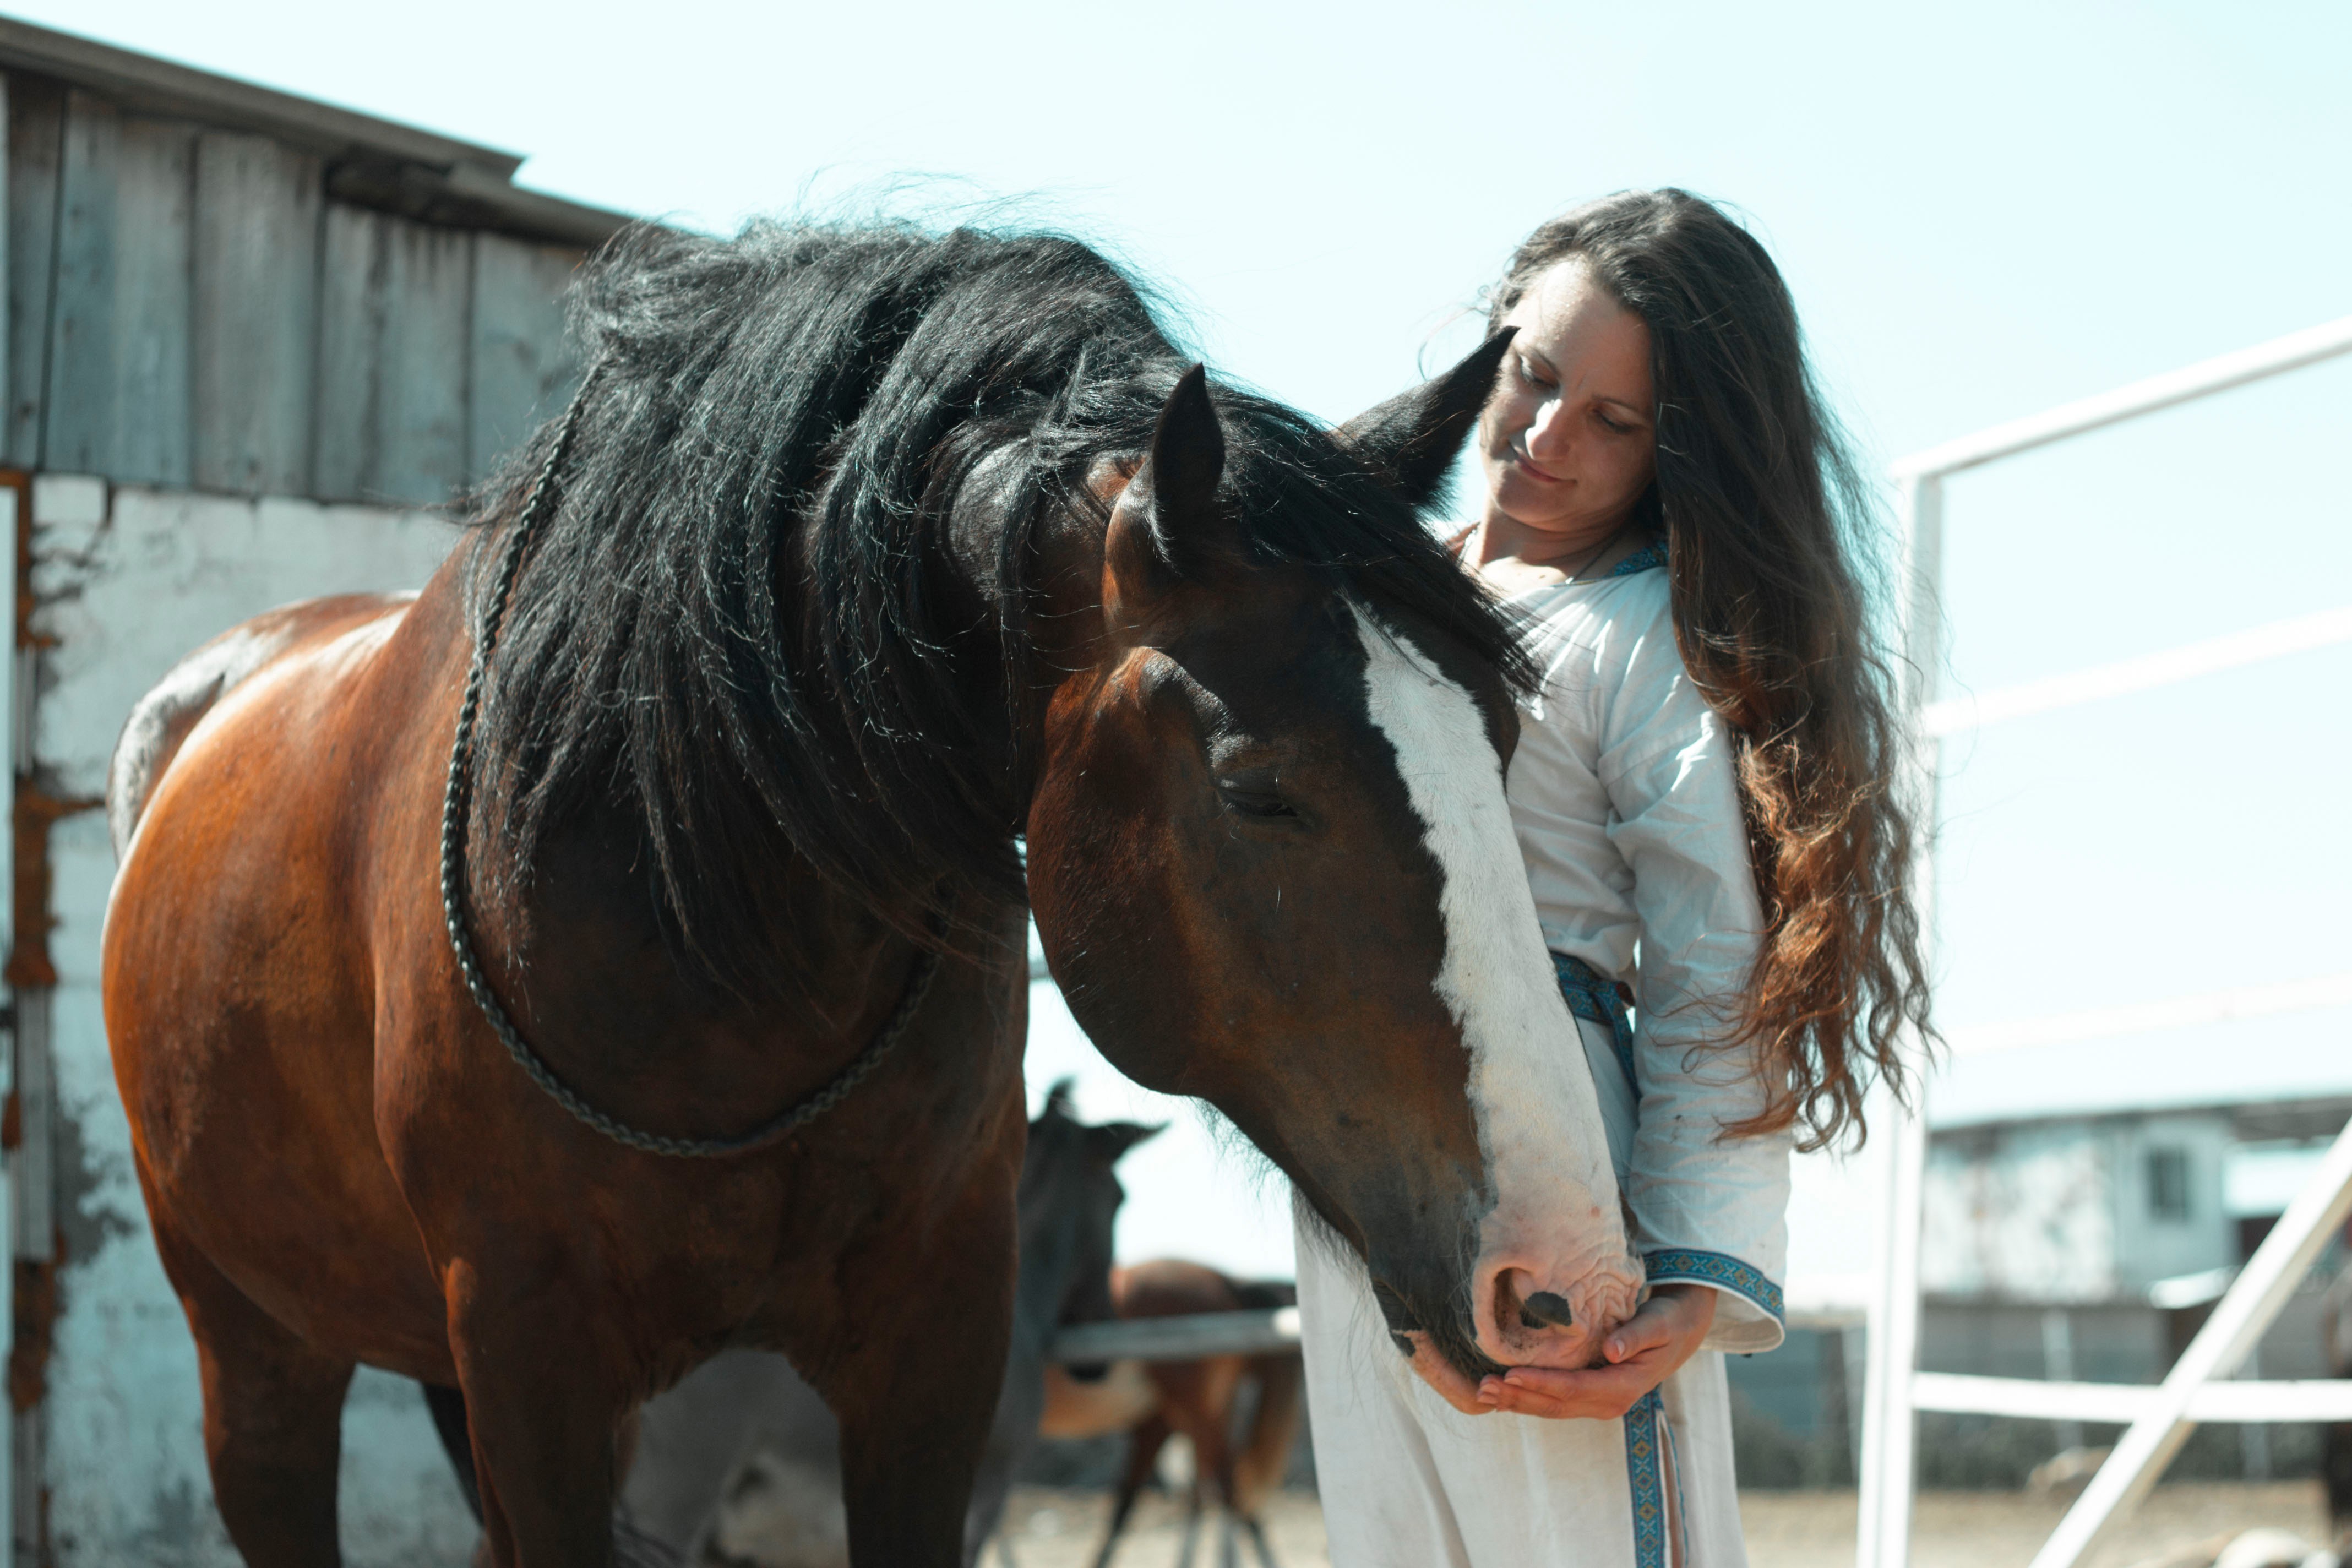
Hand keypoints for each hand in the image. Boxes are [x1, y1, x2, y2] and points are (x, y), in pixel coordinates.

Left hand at [1475, 1284, 1715, 1418]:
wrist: (1678, 1333)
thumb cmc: (1667, 1323)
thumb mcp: (1659, 1324)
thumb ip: (1636, 1336)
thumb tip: (1612, 1351)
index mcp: (1624, 1386)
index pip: (1575, 1388)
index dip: (1541, 1383)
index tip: (1510, 1373)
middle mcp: (1609, 1402)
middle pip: (1556, 1404)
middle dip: (1518, 1397)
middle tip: (1483, 1387)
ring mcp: (1597, 1402)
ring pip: (1551, 1407)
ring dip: (1516, 1401)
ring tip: (1482, 1392)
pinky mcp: (1588, 1395)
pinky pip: (1554, 1401)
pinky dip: (1526, 1398)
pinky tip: (1501, 1393)